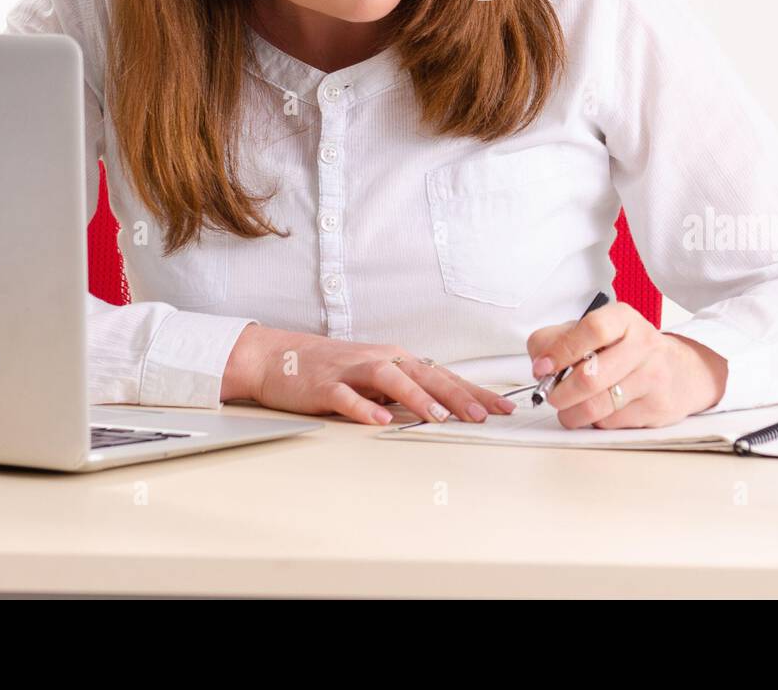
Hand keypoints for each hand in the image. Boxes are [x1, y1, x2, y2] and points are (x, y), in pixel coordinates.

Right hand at [221, 325, 518, 426]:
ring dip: (418, 398)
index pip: (442, 375)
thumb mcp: (373, 377)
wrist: (276, 357)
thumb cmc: (330, 369)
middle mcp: (378, 360)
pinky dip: (365, 408)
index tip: (502, 408)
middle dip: (456, 395)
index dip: (473, 391)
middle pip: (424, 373)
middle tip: (483, 415)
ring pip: (390, 379)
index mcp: (394, 359)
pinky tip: (381, 421)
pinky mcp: (325, 385)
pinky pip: (347, 396)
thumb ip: (405, 391)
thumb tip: (446, 409)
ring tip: (440, 417)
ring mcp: (351, 370)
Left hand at [526, 302, 728, 428]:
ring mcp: (653, 378)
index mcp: (624, 319)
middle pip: (590, 376)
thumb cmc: (630, 350)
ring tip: (569, 408)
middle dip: (559, 392)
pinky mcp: (657, 409)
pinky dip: (595, 422)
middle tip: (552, 395)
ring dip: (572, 413)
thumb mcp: (598, 332)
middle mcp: (643, 345)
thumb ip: (561, 339)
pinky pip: (612, 423)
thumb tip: (539, 363)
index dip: (561, 350)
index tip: (542, 367)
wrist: (683, 371)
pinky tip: (600, 410)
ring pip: (597, 407)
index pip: (592, 329)